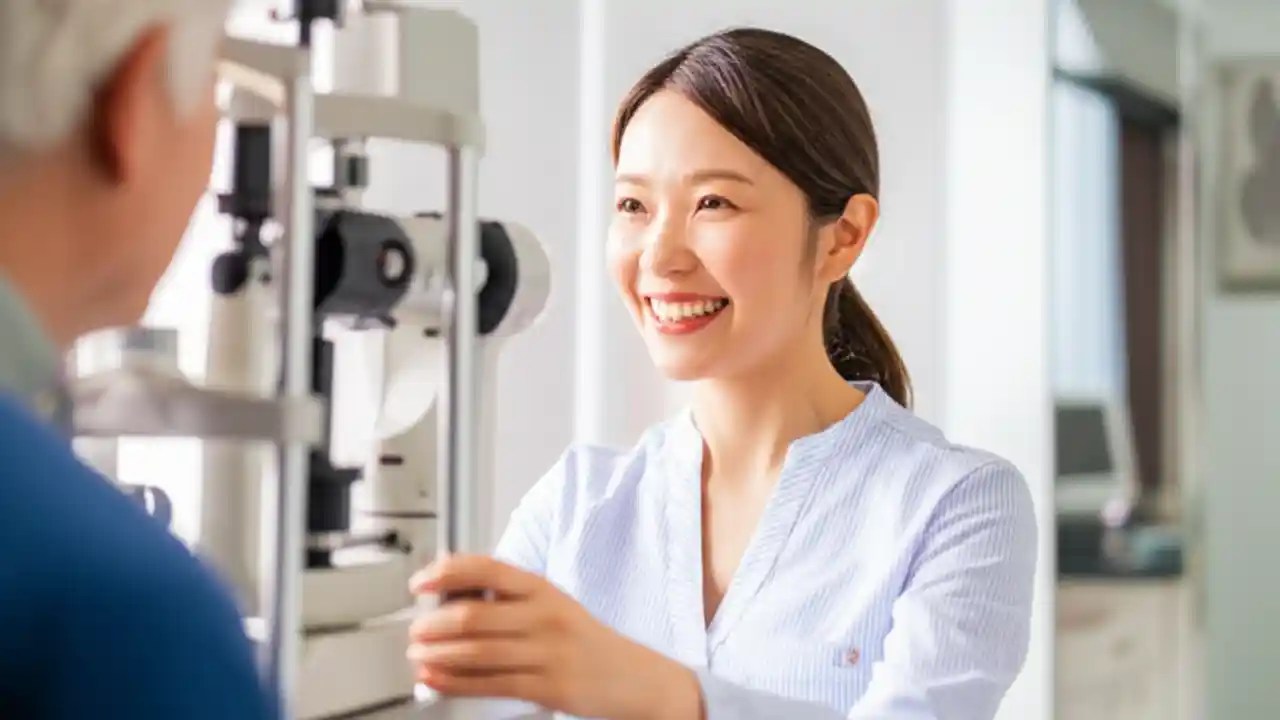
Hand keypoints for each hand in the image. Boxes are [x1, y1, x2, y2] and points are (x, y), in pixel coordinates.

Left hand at [407, 554, 702, 719]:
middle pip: (475, 615)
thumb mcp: (550, 605)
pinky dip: (454, 683)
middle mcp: (544, 615)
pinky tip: (434, 680)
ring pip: (477, 652)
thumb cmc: (583, 640)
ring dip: (438, 655)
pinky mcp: (546, 686)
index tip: (420, 582)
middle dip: (434, 624)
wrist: (630, 676)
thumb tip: (449, 595)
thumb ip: (507, 599)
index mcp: (541, 588)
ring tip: (418, 656)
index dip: (447, 572)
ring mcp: (546, 652)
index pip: (487, 569)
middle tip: (415, 629)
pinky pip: (490, 684)